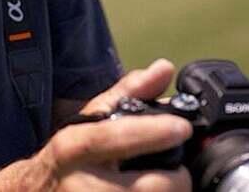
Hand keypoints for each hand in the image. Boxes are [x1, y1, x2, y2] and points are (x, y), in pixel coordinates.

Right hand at [32, 59, 191, 190]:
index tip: (181, 128)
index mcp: (74, 149)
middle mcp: (79, 185)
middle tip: (176, 173)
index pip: (113, 138)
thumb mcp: (88, 122)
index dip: (151, 133)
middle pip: (148, 187)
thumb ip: (128, 94)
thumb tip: (163, 68)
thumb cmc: (67, 158)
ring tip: (158, 186)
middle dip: (174, 179)